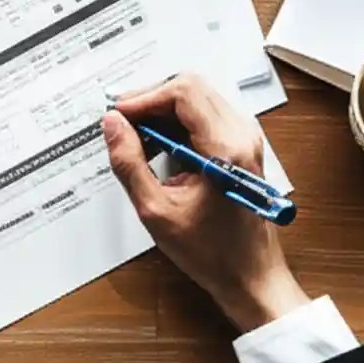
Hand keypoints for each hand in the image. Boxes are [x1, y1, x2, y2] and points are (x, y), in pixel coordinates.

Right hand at [101, 74, 307, 332]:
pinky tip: (158, 150)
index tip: (117, 117)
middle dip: (150, 101)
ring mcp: (244, 137)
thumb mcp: (157, 211)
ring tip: (137, 142)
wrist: (251, 274)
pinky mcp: (240, 144)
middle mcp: (241, 134)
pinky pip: (203, 116)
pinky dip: (175, 124)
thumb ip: (129, 163)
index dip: (143, 98)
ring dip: (161, 112)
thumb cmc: (213, 252)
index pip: (182, 92)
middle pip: (189, 88)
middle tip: (122, 125)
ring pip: (195, 98)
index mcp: (226, 148)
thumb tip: (112, 125)